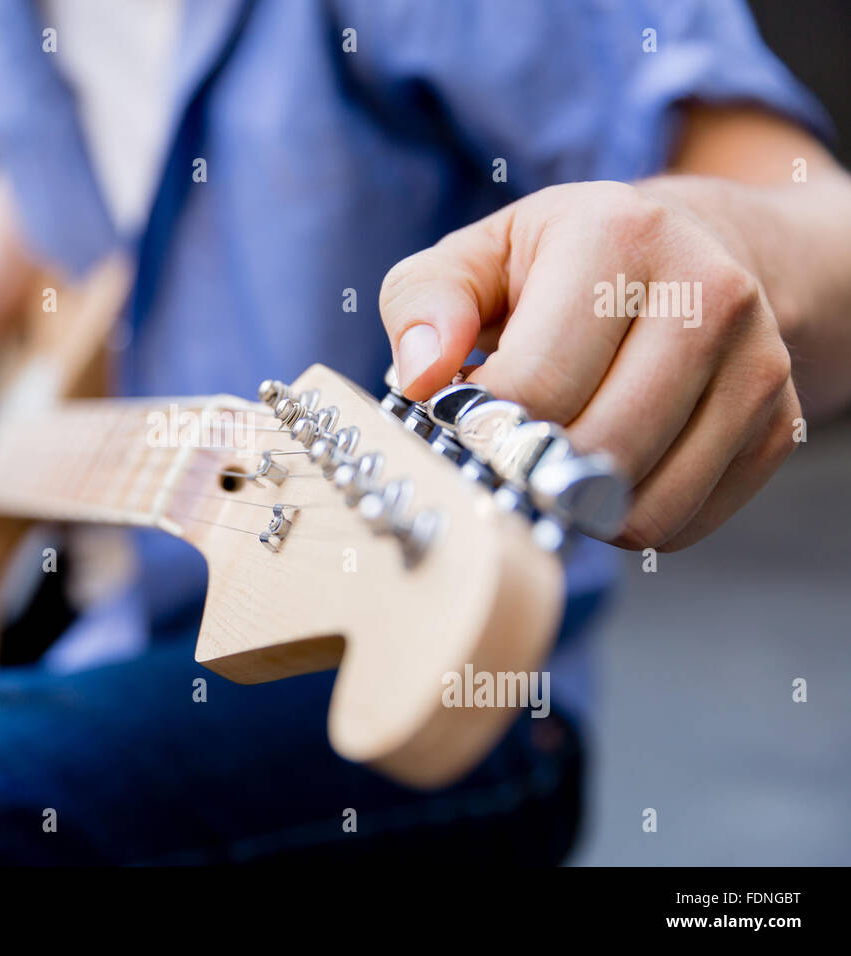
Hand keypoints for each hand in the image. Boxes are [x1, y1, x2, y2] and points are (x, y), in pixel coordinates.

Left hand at [380, 179, 799, 550]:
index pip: (537, 384)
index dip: (481, 425)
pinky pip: (682, 521)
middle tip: (502, 450)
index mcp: (620, 237)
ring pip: (644, 502)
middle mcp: (708, 293)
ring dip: (578, 504)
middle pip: (595, 449)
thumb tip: (421, 376)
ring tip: (553, 454)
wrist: (691, 255)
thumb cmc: (558, 267)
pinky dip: (627, 519)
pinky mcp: (779, 424)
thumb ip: (423, 302)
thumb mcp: (476, 258)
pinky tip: (606, 468)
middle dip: (529, 467)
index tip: (464, 420)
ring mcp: (757, 362)